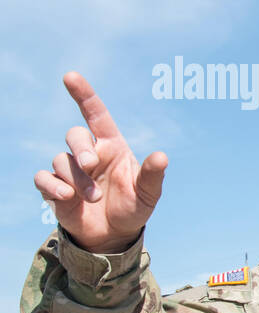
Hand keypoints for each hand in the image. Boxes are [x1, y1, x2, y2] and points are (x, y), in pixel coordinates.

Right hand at [33, 72, 168, 253]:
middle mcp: (89, 153)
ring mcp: (69, 170)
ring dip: (77, 179)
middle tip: (91, 165)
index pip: (95, 114)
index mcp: (111, 146)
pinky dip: (53, 186)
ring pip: (61, 160)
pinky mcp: (54, 188)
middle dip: (81, 148)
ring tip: (93, 199)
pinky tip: (67, 197)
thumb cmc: (133, 207)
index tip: (70, 77)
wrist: (114, 235)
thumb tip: (162, 156)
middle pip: (74, 135)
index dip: (83, 95)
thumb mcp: (148, 194)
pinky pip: (43, 177)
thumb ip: (153, 175)